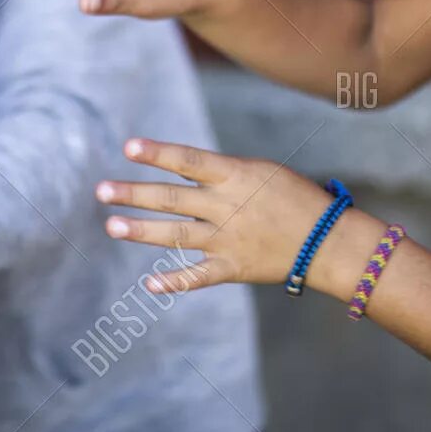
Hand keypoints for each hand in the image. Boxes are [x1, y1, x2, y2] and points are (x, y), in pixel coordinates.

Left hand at [94, 138, 335, 291]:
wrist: (329, 241)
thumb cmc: (295, 197)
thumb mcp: (262, 171)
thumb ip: (222, 172)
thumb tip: (184, 169)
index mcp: (236, 176)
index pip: (189, 161)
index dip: (158, 153)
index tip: (128, 147)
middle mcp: (227, 207)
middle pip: (172, 199)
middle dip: (134, 194)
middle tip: (101, 190)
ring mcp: (228, 239)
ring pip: (177, 235)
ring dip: (142, 231)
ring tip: (111, 225)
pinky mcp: (234, 268)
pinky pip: (199, 276)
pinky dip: (175, 282)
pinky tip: (149, 285)